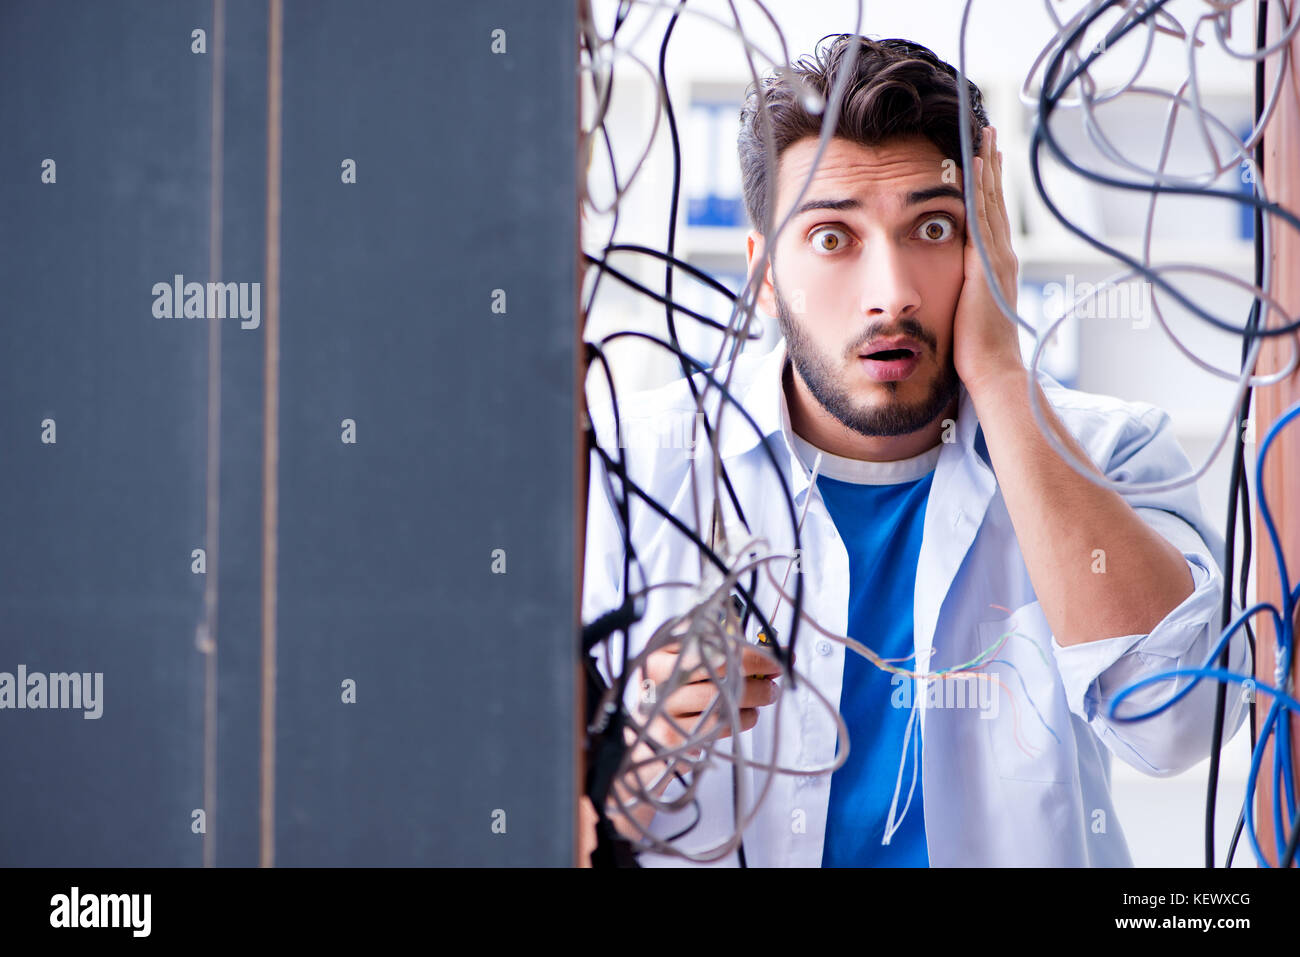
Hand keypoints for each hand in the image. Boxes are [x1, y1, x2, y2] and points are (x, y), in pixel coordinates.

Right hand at [606, 640, 782, 838]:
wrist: (645, 740)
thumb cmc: (676, 697)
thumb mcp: (688, 667)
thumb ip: (721, 652)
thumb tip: (771, 652)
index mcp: (663, 648)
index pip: (713, 640)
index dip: (749, 647)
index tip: (776, 653)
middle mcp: (659, 673)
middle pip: (718, 664)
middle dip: (756, 668)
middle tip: (775, 674)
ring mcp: (663, 704)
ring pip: (721, 696)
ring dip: (754, 696)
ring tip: (766, 695)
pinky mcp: (672, 734)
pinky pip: (718, 724)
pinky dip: (742, 719)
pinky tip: (749, 715)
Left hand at [952, 126, 1023, 394]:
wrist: (992, 369)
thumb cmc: (975, 351)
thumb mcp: (967, 313)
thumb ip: (964, 295)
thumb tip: (954, 291)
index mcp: (996, 268)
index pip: (992, 219)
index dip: (989, 188)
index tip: (985, 159)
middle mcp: (1001, 257)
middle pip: (996, 201)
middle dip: (992, 166)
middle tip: (989, 132)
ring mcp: (996, 258)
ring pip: (990, 201)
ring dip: (987, 167)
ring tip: (984, 135)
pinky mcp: (984, 263)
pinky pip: (980, 215)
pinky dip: (978, 188)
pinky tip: (973, 164)